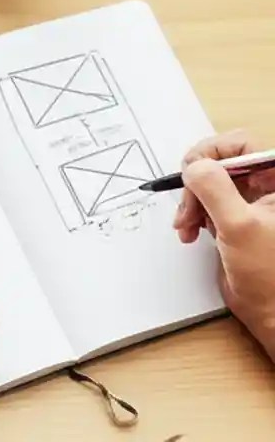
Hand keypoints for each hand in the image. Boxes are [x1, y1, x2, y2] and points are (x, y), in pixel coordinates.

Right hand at [177, 143, 274, 360]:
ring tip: (187, 225)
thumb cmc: (270, 274)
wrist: (269, 309)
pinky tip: (190, 232)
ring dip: (190, 202)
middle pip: (219, 162)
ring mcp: (248, 202)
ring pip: (207, 183)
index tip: (195, 171)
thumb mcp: (239, 226)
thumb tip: (195, 167)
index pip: (242, 144)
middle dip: (196, 183)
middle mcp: (264, 187)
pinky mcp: (232, 218)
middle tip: (188, 205)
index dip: (213, 152)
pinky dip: (192, 215)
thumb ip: (215, 190)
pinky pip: (204, 202)